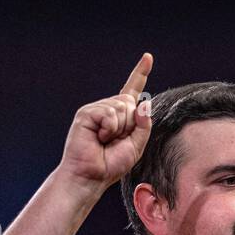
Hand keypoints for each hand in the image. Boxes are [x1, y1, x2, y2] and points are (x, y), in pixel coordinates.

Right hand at [58, 52, 154, 187]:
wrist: (91, 176)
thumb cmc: (111, 164)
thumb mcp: (136, 146)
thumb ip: (143, 126)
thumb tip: (144, 103)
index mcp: (121, 116)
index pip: (132, 90)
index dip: (140, 73)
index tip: (148, 57)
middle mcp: (108, 109)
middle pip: (132, 102)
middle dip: (130, 124)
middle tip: (115, 141)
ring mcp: (96, 109)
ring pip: (122, 107)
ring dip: (119, 128)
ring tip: (105, 140)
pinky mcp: (86, 113)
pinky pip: (109, 113)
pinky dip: (109, 128)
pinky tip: (98, 137)